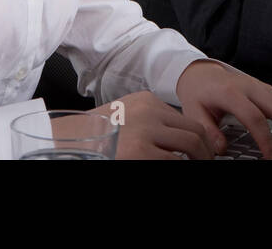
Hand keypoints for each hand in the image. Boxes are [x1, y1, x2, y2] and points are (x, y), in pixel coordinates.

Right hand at [88, 91, 212, 159]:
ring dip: (199, 160)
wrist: (64, 142)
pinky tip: (180, 169)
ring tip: (199, 167)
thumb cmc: (91, 137)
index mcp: (146, 102)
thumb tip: (178, 146)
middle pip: (193, 131)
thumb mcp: (125, 119)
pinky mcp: (141, 153)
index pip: (184, 119)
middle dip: (206, 151)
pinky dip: (181, 166)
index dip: (199, 139)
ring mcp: (146, 132)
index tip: (204, 152)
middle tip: (208, 163)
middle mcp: (149, 112)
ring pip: (190, 146)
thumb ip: (150, 124)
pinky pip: (174, 162)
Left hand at [175, 60, 271, 158]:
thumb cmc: (199, 93)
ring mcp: (262, 87)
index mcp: (231, 93)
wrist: (203, 73)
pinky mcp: (268, 90)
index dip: (265, 139)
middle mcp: (250, 87)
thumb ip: (208, 130)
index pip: (254, 117)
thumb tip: (221, 148)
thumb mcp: (193, 111)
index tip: (271, 158)